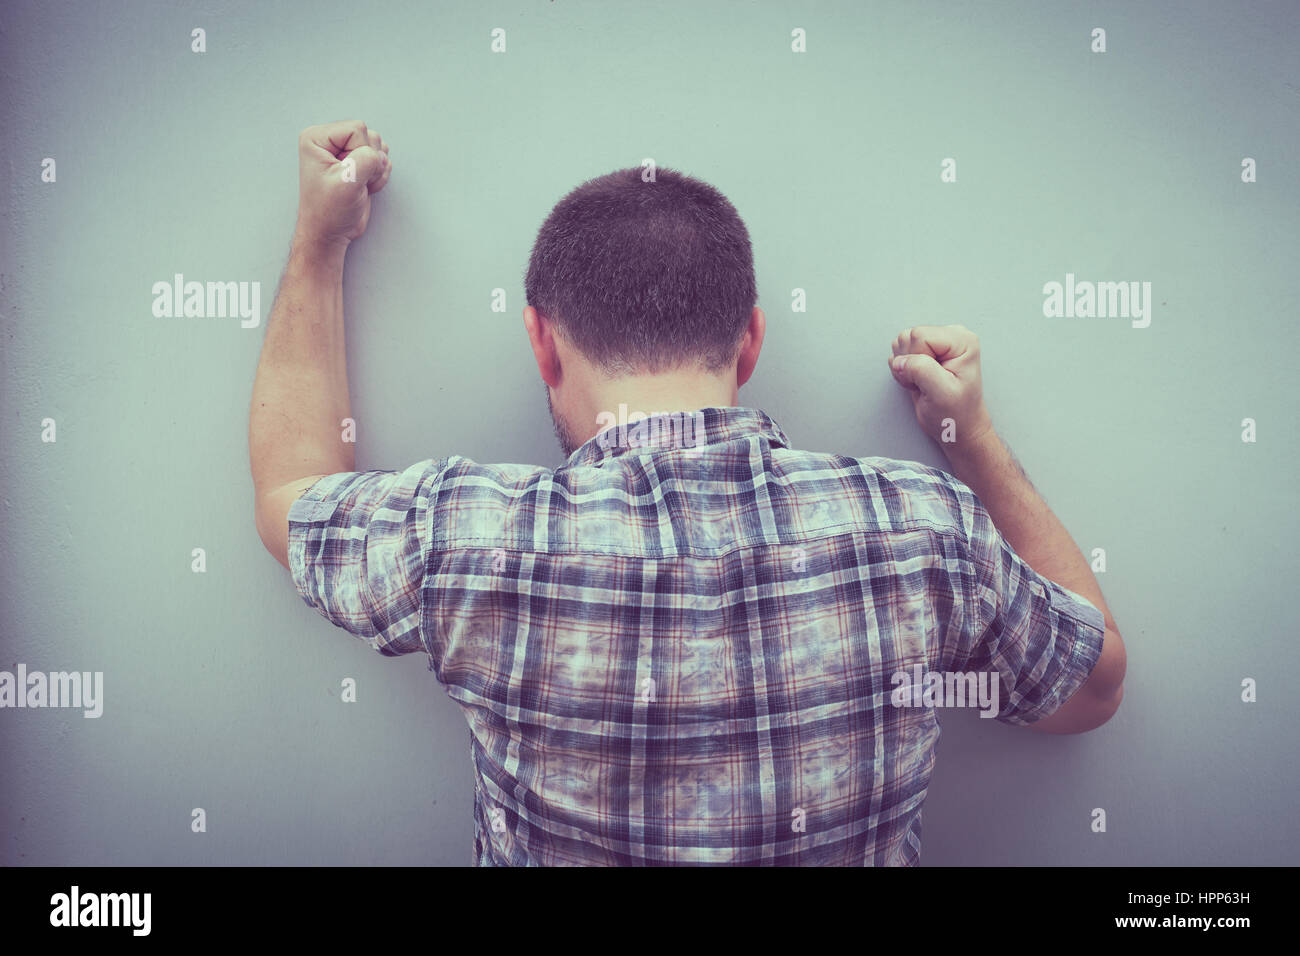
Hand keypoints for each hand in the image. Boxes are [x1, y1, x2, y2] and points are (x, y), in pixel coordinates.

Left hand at [293, 120, 390, 248]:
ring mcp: (345, 151)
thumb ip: (366, 160)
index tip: (347, 174)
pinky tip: (364, 187)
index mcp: (317, 138)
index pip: (358, 129)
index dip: (361, 152)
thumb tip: (381, 154)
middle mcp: (330, 140)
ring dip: (376, 170)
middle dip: (370, 162)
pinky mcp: (357, 162)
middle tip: (354, 182)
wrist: (330, 233)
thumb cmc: (329, 211)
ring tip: (359, 185)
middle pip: (370, 136)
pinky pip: (382, 158)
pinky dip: (379, 175)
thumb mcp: (347, 183)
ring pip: (378, 146)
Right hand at [888, 324, 994, 455]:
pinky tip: (918, 382)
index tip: (930, 379)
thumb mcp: (941, 394)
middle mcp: (950, 336)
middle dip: (909, 363)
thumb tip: (900, 360)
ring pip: (901, 343)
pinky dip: (902, 371)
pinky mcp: (924, 352)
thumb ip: (921, 370)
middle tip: (925, 383)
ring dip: (905, 368)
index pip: (920, 335)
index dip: (916, 359)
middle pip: (908, 337)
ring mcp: (936, 343)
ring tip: (923, 383)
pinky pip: (899, 352)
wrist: (956, 427)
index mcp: (961, 340)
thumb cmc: (956, 414)